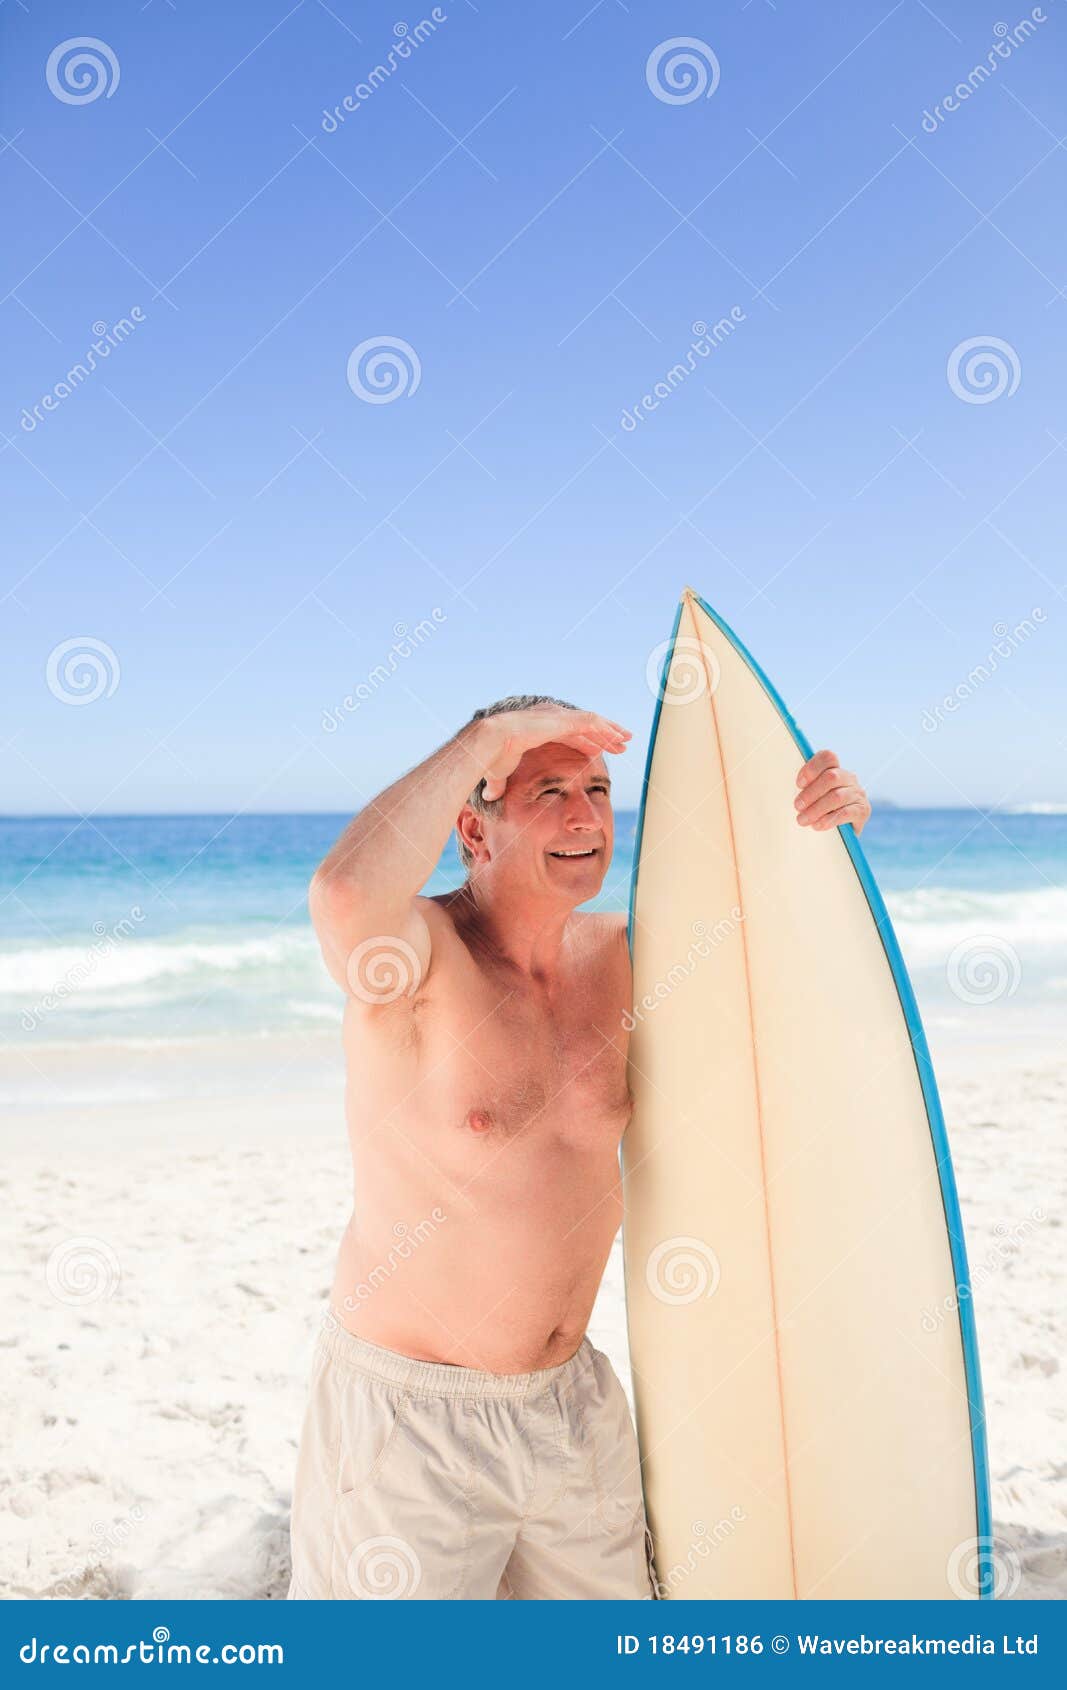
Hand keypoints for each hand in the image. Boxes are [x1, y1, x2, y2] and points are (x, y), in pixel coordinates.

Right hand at [479, 708, 630, 802]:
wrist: (490, 743)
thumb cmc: (491, 757)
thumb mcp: (499, 774)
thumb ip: (498, 785)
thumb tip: (488, 798)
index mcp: (539, 729)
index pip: (568, 734)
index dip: (584, 743)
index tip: (598, 752)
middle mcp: (550, 719)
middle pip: (584, 727)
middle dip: (603, 736)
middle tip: (620, 745)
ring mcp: (557, 716)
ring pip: (592, 723)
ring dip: (610, 732)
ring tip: (626, 740)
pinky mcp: (563, 719)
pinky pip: (593, 723)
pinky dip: (607, 730)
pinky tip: (619, 739)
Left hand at [795, 749, 870, 834]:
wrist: (841, 833)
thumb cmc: (821, 811)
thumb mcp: (813, 796)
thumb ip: (805, 788)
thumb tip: (785, 788)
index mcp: (836, 769)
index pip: (828, 757)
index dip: (812, 768)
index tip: (798, 784)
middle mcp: (849, 778)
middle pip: (831, 777)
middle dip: (811, 793)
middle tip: (797, 806)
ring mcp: (858, 794)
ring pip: (837, 796)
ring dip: (817, 809)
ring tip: (802, 820)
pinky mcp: (863, 811)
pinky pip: (845, 812)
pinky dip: (829, 819)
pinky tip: (817, 825)